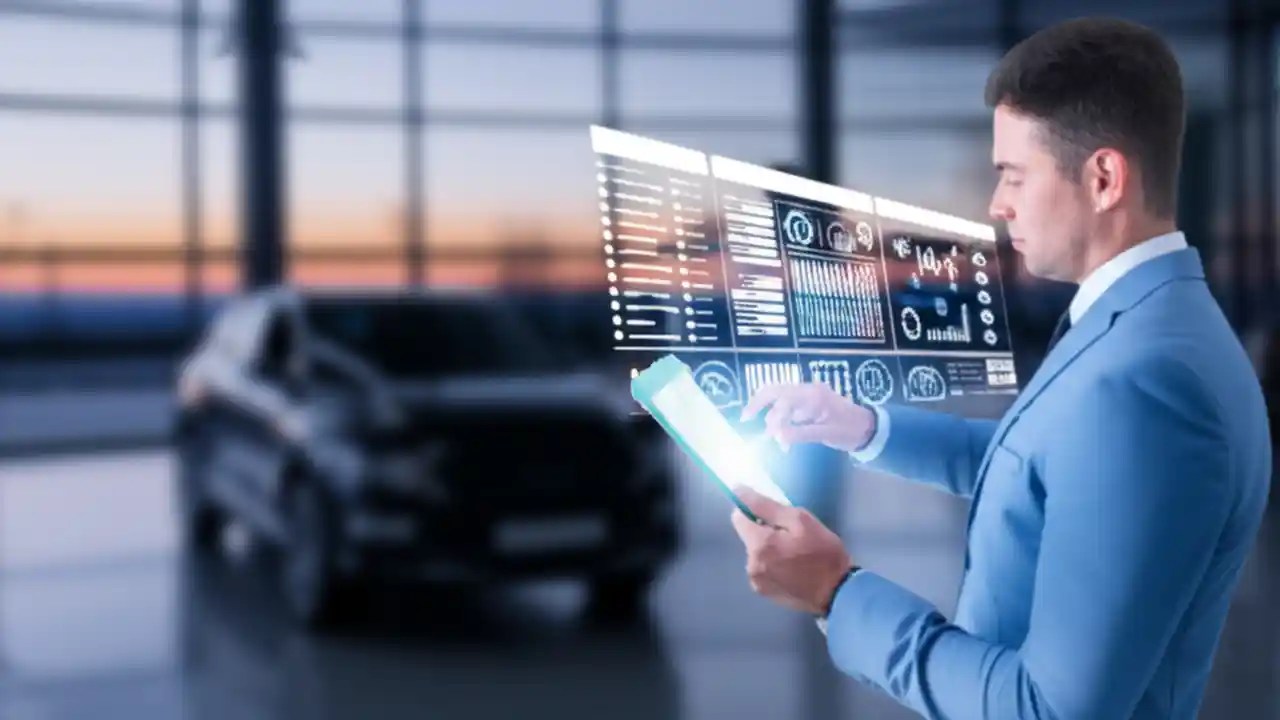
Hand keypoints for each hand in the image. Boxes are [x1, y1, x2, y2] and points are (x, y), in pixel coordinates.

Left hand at [729, 487, 854, 615]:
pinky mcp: (763, 592)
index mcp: (758, 544)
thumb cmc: (823, 553)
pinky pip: (761, 568)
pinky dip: (772, 564)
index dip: (755, 511)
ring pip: (755, 552)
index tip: (775, 515)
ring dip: (768, 548)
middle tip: (793, 536)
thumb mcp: (800, 520)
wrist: (838, 593)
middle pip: (748, 536)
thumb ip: (766, 506)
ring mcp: (756, 581)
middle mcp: (750, 564)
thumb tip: (738, 491)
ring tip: (794, 554)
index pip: (738, 517)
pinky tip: (792, 569)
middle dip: (765, 531)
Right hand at [740, 382, 876, 452]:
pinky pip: (788, 408)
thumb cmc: (849, 430)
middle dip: (758, 403)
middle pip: (775, 390)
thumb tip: (776, 436)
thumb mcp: (826, 434)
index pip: (783, 398)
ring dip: (772, 416)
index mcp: (812, 395)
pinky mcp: (808, 404)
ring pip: (779, 399)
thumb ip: (800, 434)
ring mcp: (807, 396)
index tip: (768, 434)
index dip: (771, 415)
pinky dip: (781, 421)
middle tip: (745, 417)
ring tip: (772, 438)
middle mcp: (807, 390)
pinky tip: (782, 438)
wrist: (868, 428)